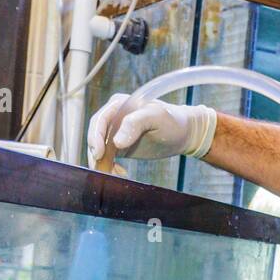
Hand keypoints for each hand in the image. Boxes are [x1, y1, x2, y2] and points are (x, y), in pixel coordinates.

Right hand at [86, 93, 217, 163]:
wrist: (183, 134)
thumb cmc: (172, 121)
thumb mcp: (156, 118)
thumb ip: (135, 124)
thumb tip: (116, 142)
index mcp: (118, 105)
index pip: (100, 120)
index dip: (96, 137)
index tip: (99, 154)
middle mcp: (113, 118)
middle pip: (96, 136)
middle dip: (97, 154)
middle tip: (103, 169)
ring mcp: (116, 133)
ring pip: (100, 149)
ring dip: (103, 163)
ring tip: (115, 174)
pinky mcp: (120, 146)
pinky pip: (108, 158)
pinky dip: (110, 167)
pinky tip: (121, 173)